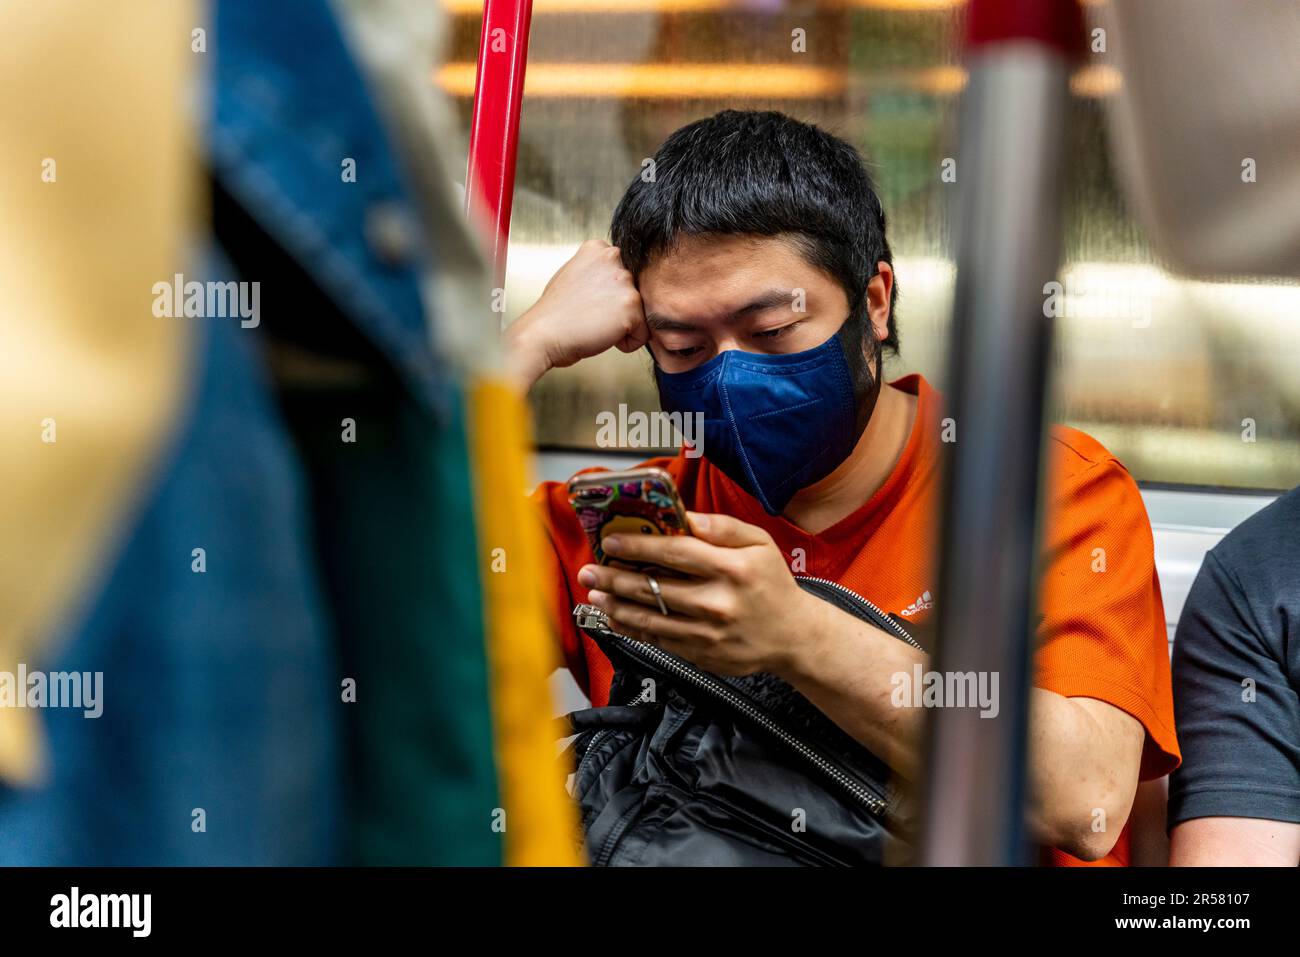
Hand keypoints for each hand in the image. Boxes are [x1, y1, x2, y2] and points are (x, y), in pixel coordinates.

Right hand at [505, 239, 647, 389]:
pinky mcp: (631, 305)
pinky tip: (602, 335)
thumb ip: (598, 270)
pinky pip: (642, 333)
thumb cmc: (555, 313)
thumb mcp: (574, 275)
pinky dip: (626, 343)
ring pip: (640, 313)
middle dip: (617, 309)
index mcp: (599, 248)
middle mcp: (614, 258)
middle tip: (590, 314)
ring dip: (621, 326)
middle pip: (635, 292)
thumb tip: (617, 277)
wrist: (542, 334)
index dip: (608, 296)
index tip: (587, 301)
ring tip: (595, 323)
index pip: (624, 276)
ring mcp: (624, 280)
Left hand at [576, 512, 820, 676]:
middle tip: (589, 570)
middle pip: (653, 588)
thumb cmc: (772, 584)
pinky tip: (616, 617)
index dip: (637, 547)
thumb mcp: (760, 544)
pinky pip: (658, 640)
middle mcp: (717, 603)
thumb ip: (722, 527)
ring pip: (649, 618)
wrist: (793, 637)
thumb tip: (683, 516)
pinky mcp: (701, 655)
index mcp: (732, 569)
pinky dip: (633, 629)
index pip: (674, 553)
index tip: (610, 543)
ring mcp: (707, 633)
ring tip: (595, 594)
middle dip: (613, 578)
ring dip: (615, 606)